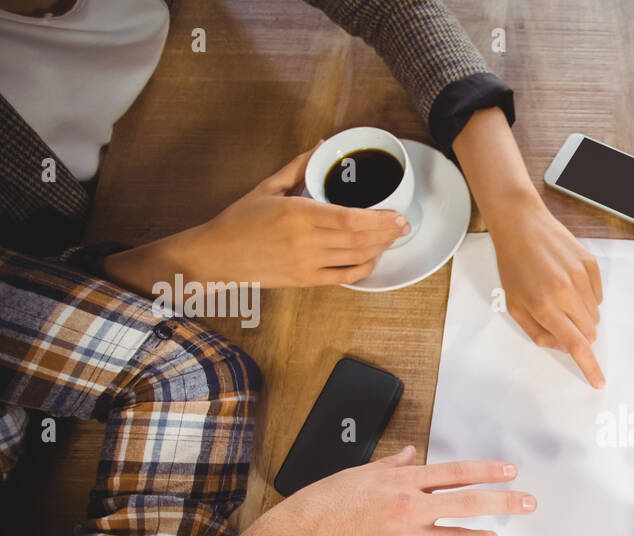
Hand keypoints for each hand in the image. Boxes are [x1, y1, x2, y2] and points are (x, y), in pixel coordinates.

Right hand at [117, 146, 409, 289]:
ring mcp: (306, 263)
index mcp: (296, 213)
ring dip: (379, 249)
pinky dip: (363, 269)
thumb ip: (300, 166)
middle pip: (358, 239)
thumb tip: (324, 144)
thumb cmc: (241, 220)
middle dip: (387, 233)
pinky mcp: (305, 281)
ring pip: (354, 258)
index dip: (378, 219)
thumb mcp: (269, 186)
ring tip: (394, 237)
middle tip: (404, 225)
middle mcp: (304, 241)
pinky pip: (343, 277)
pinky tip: (373, 258)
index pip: (348, 218)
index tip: (397, 214)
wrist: (218, 255)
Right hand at [228, 446, 535, 535]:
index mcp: (399, 481)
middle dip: (504, 502)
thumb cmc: (321, 506)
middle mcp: (406, 508)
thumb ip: (389, 467)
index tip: (509, 472)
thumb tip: (408, 456)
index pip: (455, 472)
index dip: (487, 471)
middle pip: (468, 503)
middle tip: (527, 503)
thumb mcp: (356, 475)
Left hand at [489, 195, 605, 387]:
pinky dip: (587, 297)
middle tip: (560, 320)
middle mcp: (566, 292)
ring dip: (582, 315)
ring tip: (560, 296)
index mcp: (545, 306)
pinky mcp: (590, 264)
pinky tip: (568, 282)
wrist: (521, 224)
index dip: (589, 367)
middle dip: (579, 334)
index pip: (576, 345)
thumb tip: (563, 346)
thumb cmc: (513, 265)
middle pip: (589, 332)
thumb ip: (538, 332)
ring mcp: (581, 276)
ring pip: (595, 315)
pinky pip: (598, 295)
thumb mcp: (514, 305)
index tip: (599, 381)